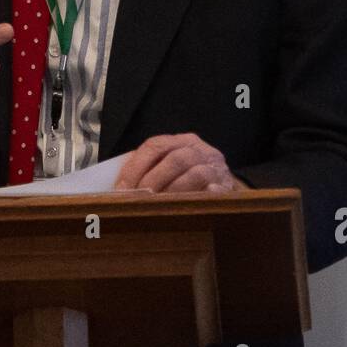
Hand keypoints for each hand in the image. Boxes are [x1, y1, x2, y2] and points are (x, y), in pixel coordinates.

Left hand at [113, 133, 251, 192]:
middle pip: (175, 160)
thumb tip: (118, 187)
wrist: (224, 183)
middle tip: (138, 199)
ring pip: (195, 174)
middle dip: (153, 181)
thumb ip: (148, 167)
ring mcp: (216, 168)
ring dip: (173, 191)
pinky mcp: (227, 187)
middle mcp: (200, 150)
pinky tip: (190, 204)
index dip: (136, 167)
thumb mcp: (169, 163)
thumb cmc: (188, 176)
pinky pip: (216, 191)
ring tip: (158, 206)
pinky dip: (203, 196)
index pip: (154, 146)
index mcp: (181, 141)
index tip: (122, 188)